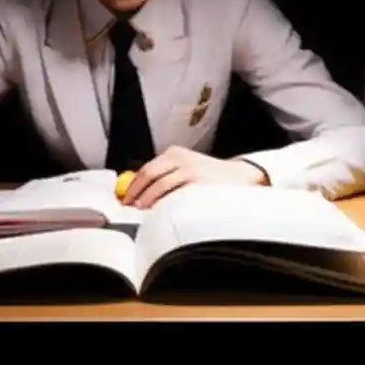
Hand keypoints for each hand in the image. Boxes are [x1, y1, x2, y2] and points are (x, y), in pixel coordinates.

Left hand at [121, 146, 266, 208]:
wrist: (239, 177)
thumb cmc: (209, 176)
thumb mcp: (186, 168)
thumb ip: (165, 176)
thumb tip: (138, 193)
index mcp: (174, 153)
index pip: (146, 169)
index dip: (133, 186)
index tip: (124, 199)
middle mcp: (180, 158)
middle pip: (149, 174)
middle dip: (136, 192)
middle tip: (128, 206)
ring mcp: (189, 169)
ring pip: (159, 185)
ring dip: (147, 199)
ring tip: (140, 211)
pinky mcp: (197, 182)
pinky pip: (175, 194)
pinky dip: (164, 203)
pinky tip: (160, 211)